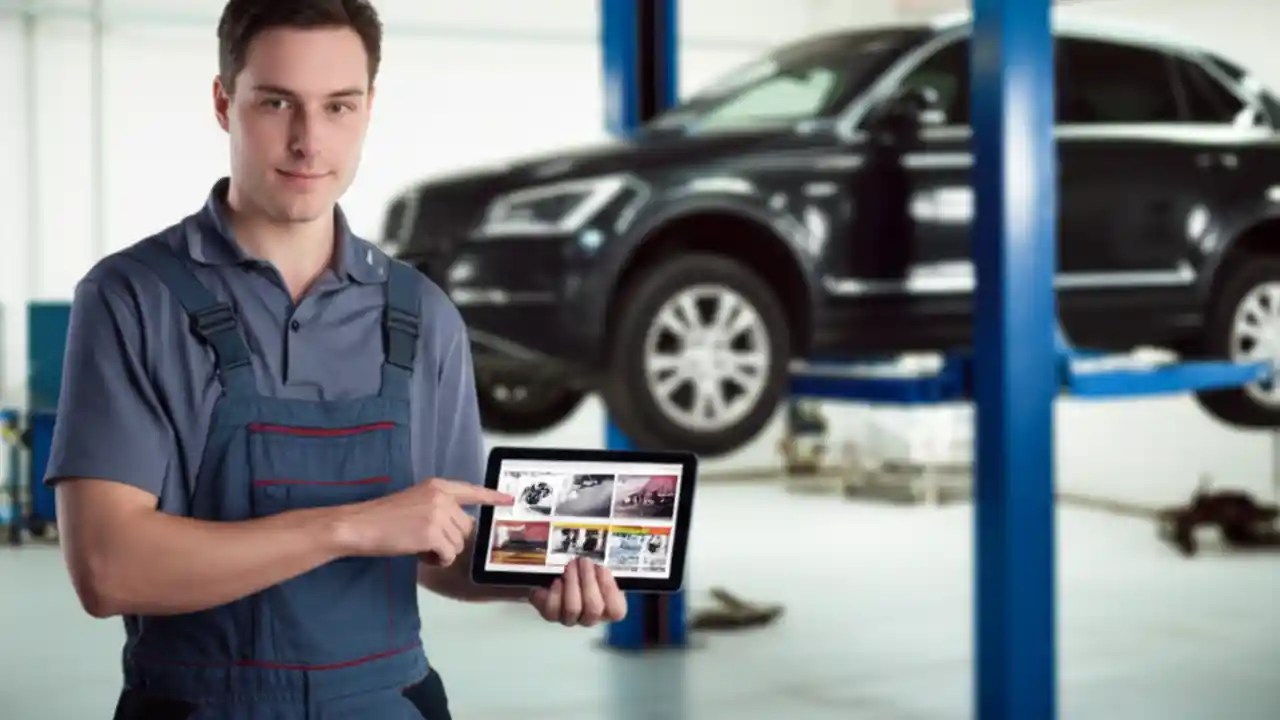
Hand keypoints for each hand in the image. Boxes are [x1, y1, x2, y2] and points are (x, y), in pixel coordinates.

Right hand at [334, 478, 512, 564]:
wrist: (360, 525)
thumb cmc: (382, 518)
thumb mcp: (416, 503)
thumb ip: (439, 509)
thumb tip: (459, 529)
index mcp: (437, 486)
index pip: (471, 491)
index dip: (491, 497)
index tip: (508, 500)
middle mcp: (442, 498)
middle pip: (466, 528)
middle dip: (451, 540)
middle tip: (426, 542)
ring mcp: (439, 515)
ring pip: (458, 544)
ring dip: (442, 552)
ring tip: (418, 547)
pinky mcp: (433, 533)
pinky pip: (448, 555)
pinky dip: (436, 560)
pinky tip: (420, 555)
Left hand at [529, 556, 627, 626]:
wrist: (556, 573)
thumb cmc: (583, 569)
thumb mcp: (598, 564)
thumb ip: (605, 563)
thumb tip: (604, 557)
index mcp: (608, 607)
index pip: (616, 611)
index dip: (610, 589)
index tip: (602, 568)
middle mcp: (590, 617)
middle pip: (593, 609)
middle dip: (588, 580)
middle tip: (584, 561)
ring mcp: (570, 618)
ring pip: (573, 609)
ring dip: (572, 582)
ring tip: (571, 565)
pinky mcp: (552, 615)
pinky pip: (553, 609)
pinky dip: (556, 592)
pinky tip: (557, 579)